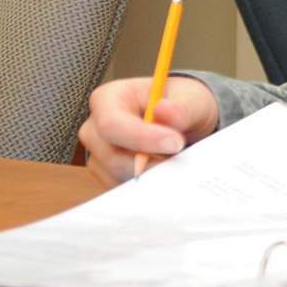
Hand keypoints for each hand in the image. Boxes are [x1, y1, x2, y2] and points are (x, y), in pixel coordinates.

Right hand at [79, 76, 218, 185]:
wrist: (182, 122)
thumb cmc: (180, 105)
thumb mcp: (190, 99)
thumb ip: (181, 107)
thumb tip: (165, 111)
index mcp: (108, 99)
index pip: (112, 123)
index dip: (141, 137)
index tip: (175, 143)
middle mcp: (95, 128)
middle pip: (111, 156)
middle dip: (148, 163)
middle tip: (181, 161)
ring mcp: (98, 154)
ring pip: (116, 176)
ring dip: (149, 176)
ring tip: (175, 164)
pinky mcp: (107, 174)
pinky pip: (121, 188)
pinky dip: (146, 185)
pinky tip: (165, 174)